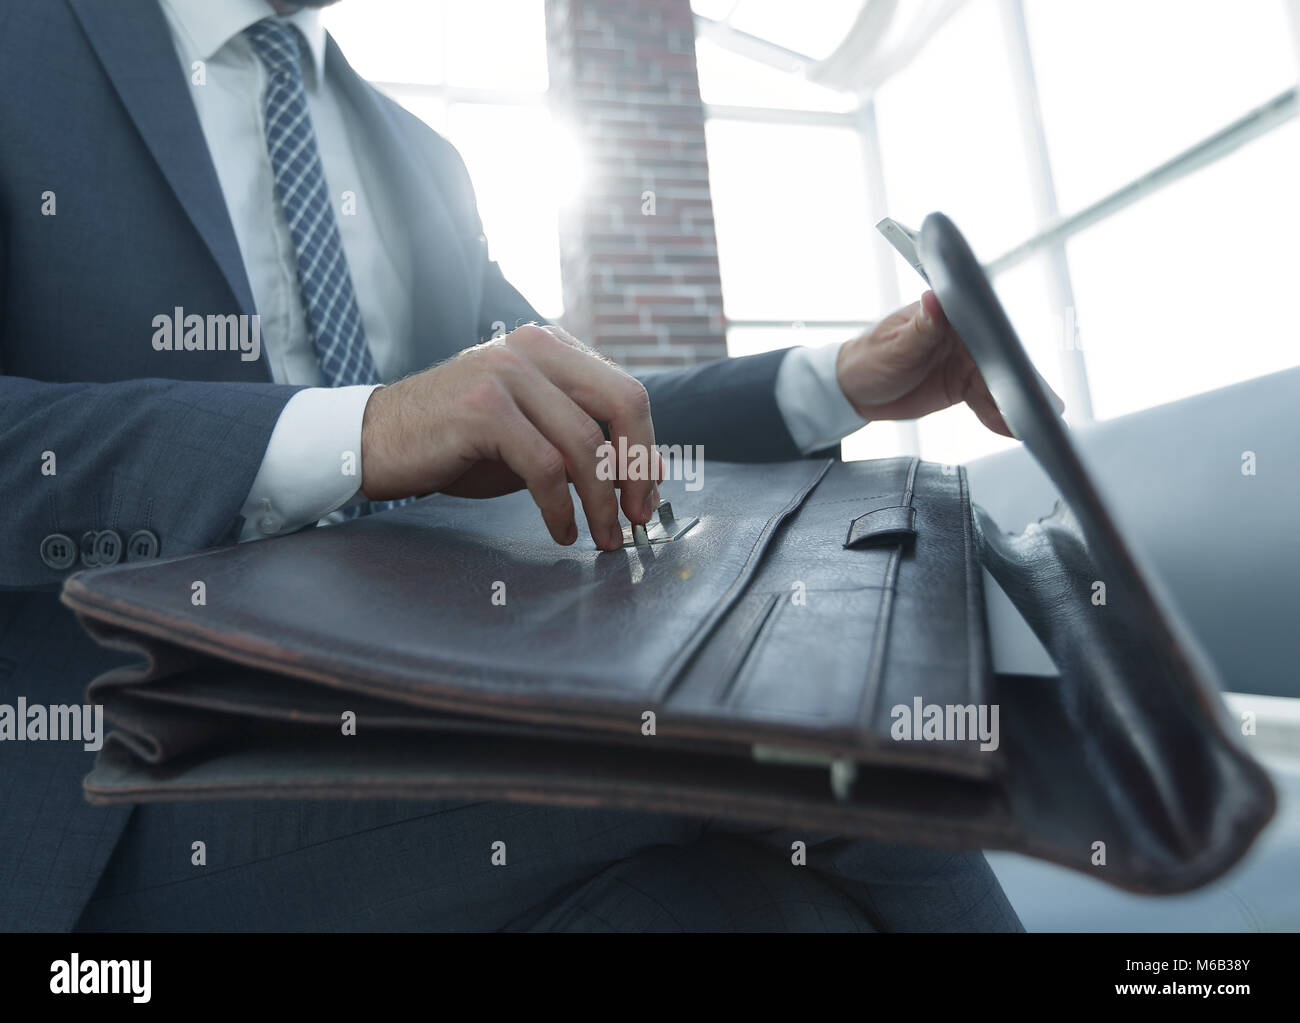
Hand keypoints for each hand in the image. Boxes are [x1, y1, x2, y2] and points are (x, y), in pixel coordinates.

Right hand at [360, 323, 658, 549]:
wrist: (373, 441)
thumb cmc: (456, 443)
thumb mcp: (528, 432)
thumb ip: (578, 439)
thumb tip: (642, 474)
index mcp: (552, 347)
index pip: (626, 392)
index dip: (645, 448)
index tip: (646, 496)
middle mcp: (533, 348)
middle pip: (623, 403)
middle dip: (638, 469)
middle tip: (638, 517)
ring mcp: (506, 372)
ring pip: (585, 442)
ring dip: (602, 501)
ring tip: (603, 537)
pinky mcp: (483, 408)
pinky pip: (545, 468)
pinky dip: (560, 509)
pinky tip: (561, 531)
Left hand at [835, 291, 1062, 435]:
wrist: (854, 389)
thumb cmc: (868, 358)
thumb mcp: (894, 346)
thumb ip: (921, 328)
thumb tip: (936, 300)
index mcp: (947, 315)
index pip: (982, 326)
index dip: (1002, 345)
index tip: (1017, 363)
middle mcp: (962, 335)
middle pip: (998, 357)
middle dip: (1020, 380)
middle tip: (1043, 402)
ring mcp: (965, 361)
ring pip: (997, 383)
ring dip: (1015, 403)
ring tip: (1034, 423)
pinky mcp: (963, 384)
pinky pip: (987, 401)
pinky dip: (1000, 416)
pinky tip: (1012, 429)